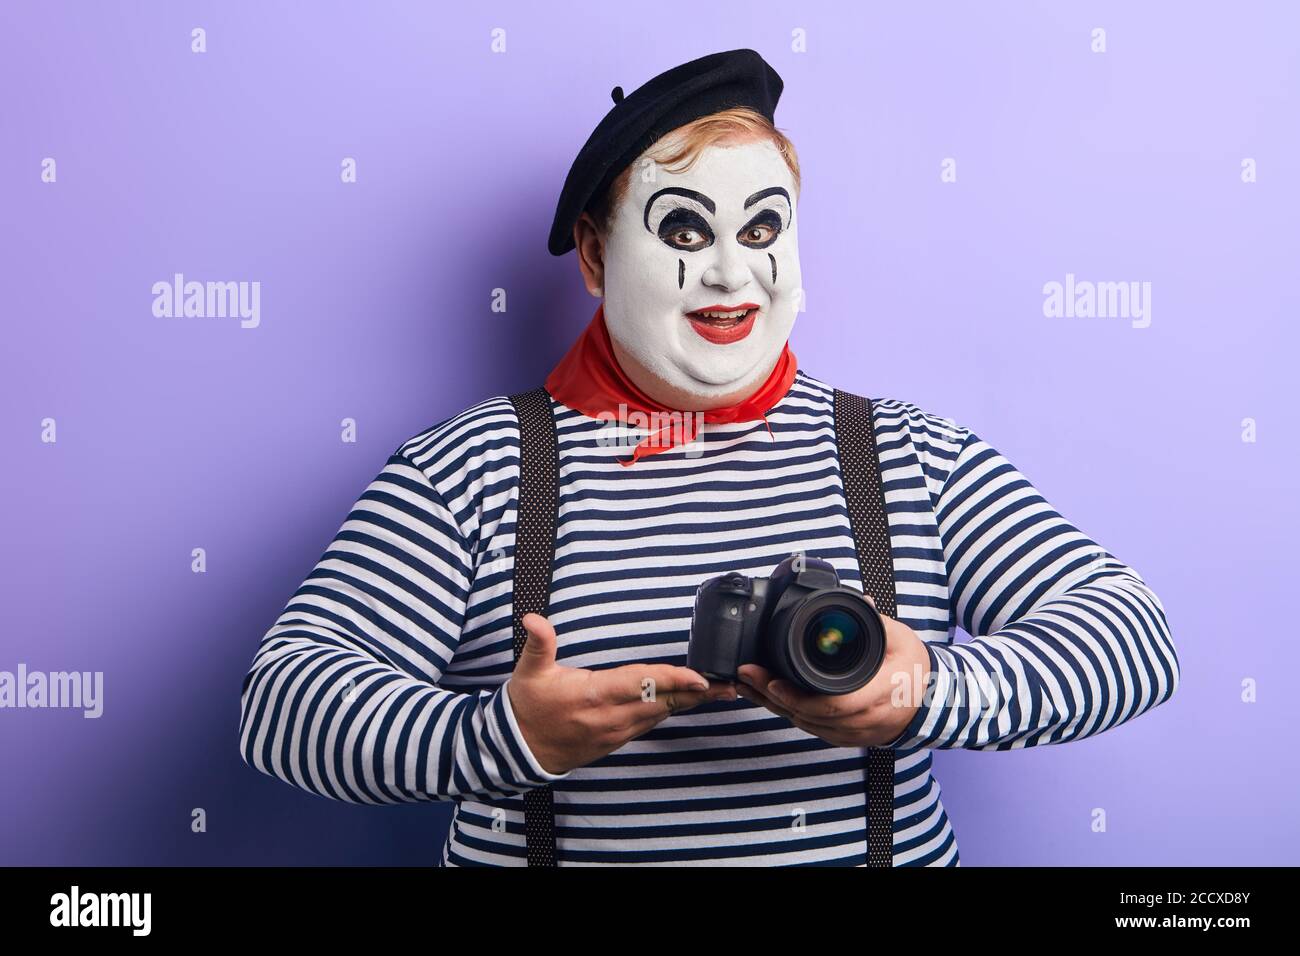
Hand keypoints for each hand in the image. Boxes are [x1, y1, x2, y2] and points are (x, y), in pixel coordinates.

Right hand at [507, 612, 735, 774]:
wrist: (519, 750)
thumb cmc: (527, 708)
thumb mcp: (529, 673)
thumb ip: (538, 643)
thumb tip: (533, 618)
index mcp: (594, 695)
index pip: (642, 684)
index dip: (673, 680)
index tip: (701, 678)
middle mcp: (612, 717)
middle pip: (663, 701)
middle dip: (697, 693)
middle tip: (729, 685)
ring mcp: (617, 731)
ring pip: (661, 714)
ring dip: (690, 702)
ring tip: (719, 691)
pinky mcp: (618, 739)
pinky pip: (652, 722)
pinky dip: (672, 710)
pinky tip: (688, 701)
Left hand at [735, 596, 930, 747]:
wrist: (932, 699)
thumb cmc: (914, 666)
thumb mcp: (900, 637)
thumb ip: (876, 621)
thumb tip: (860, 601)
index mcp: (879, 692)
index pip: (834, 704)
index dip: (799, 697)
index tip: (772, 681)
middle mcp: (866, 719)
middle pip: (812, 716)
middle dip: (773, 698)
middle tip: (747, 677)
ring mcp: (857, 733)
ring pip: (808, 725)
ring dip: (776, 707)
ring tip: (749, 685)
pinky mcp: (848, 737)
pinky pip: (814, 730)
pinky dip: (790, 714)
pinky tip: (770, 700)